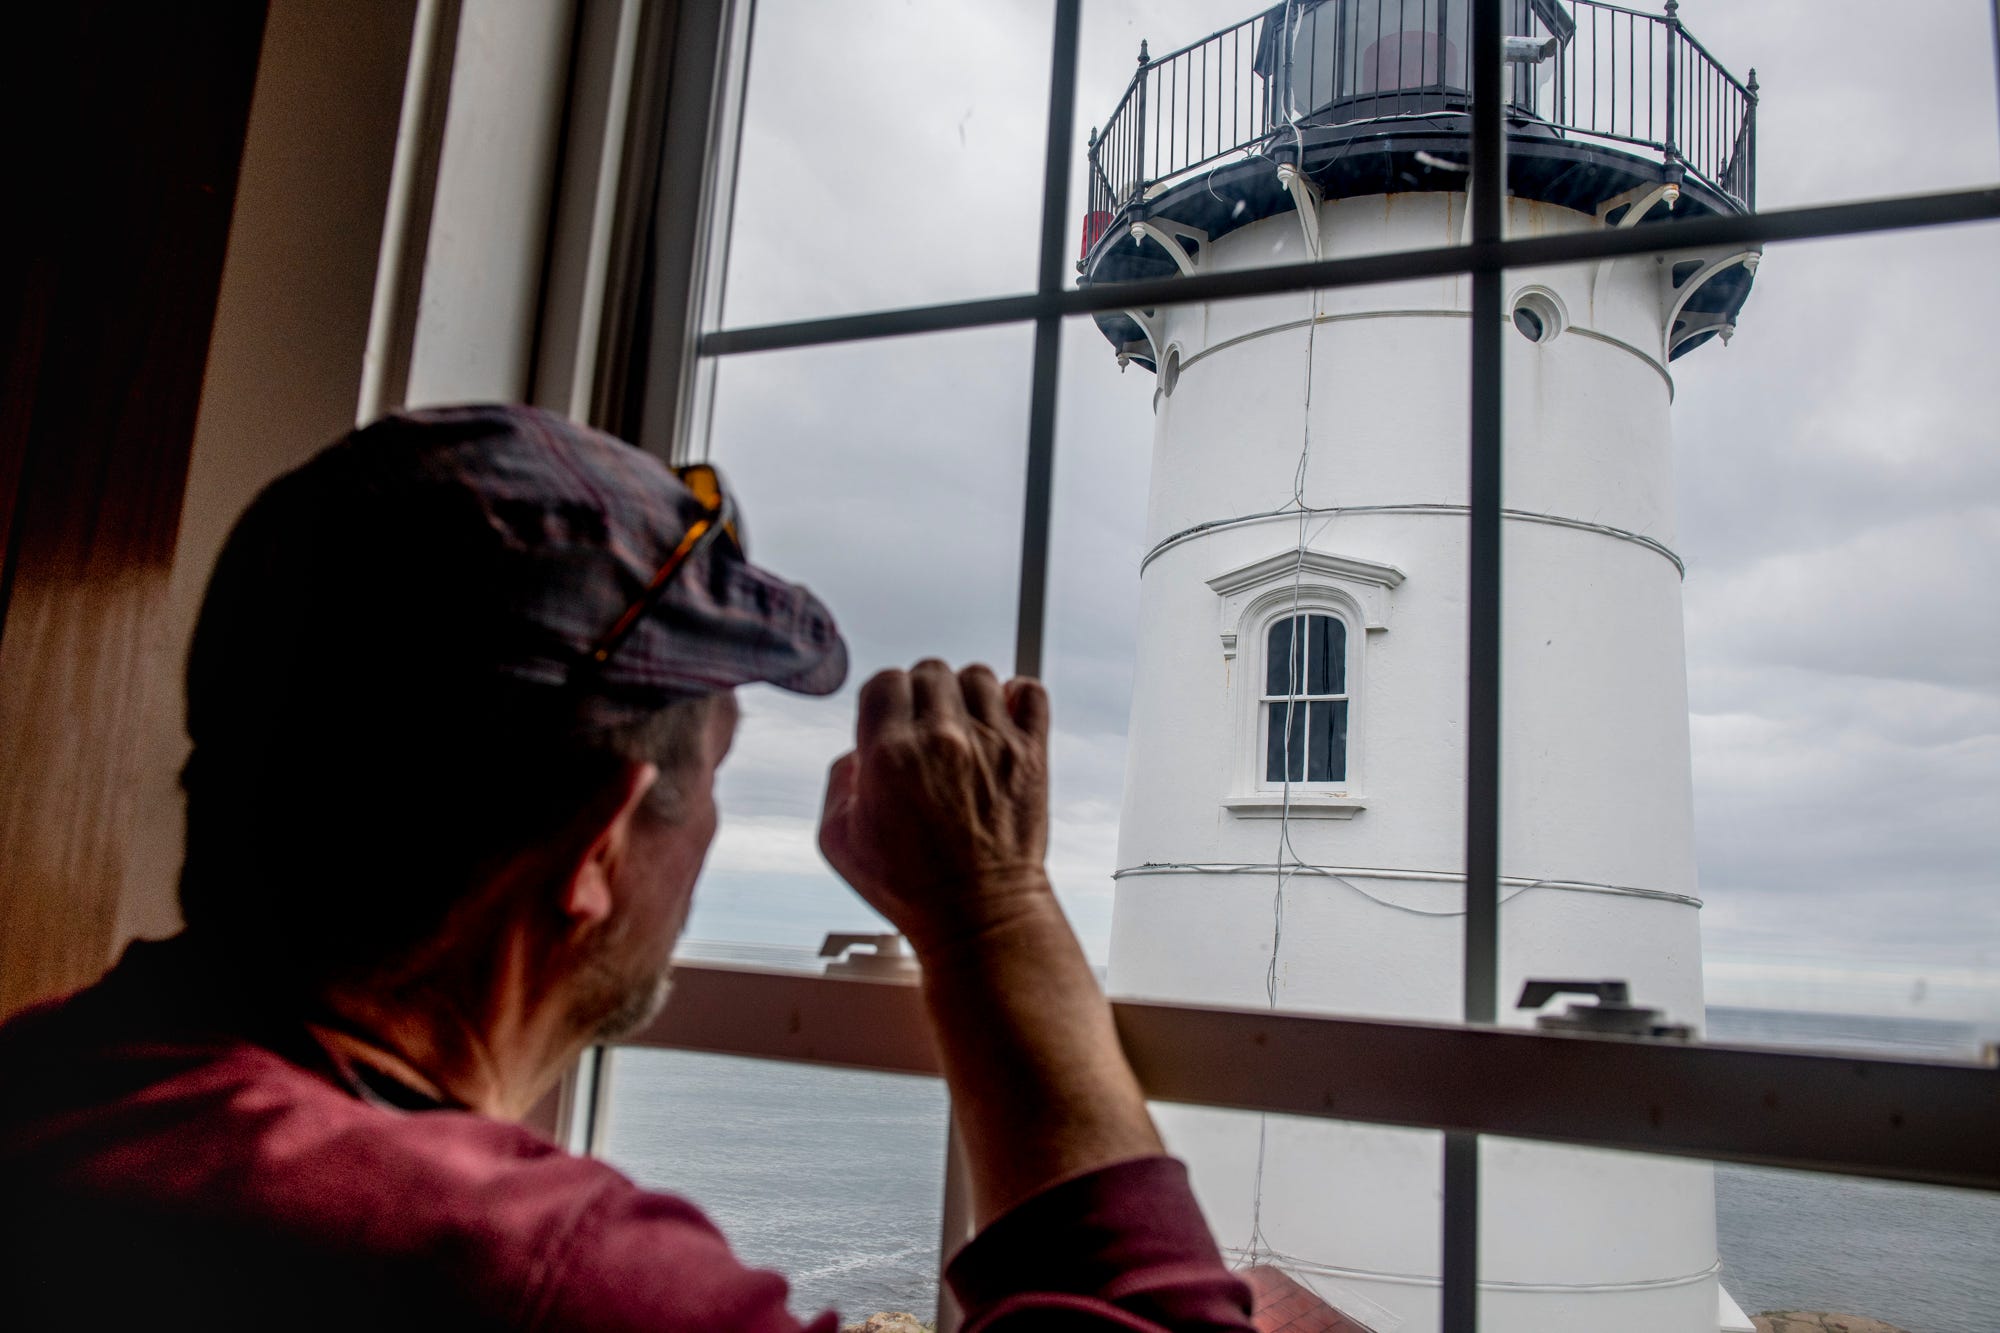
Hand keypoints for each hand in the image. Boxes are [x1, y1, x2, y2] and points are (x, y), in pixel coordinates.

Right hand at [817, 659, 1051, 955]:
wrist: (979, 915)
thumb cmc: (910, 887)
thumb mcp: (838, 841)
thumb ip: (837, 782)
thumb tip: (857, 753)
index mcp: (890, 754)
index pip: (884, 681)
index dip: (883, 700)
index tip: (889, 722)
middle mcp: (942, 739)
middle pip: (930, 670)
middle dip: (921, 695)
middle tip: (923, 728)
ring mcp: (992, 742)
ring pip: (978, 674)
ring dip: (965, 694)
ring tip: (962, 725)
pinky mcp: (1032, 754)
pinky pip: (1031, 692)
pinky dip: (1018, 695)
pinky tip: (1003, 717)